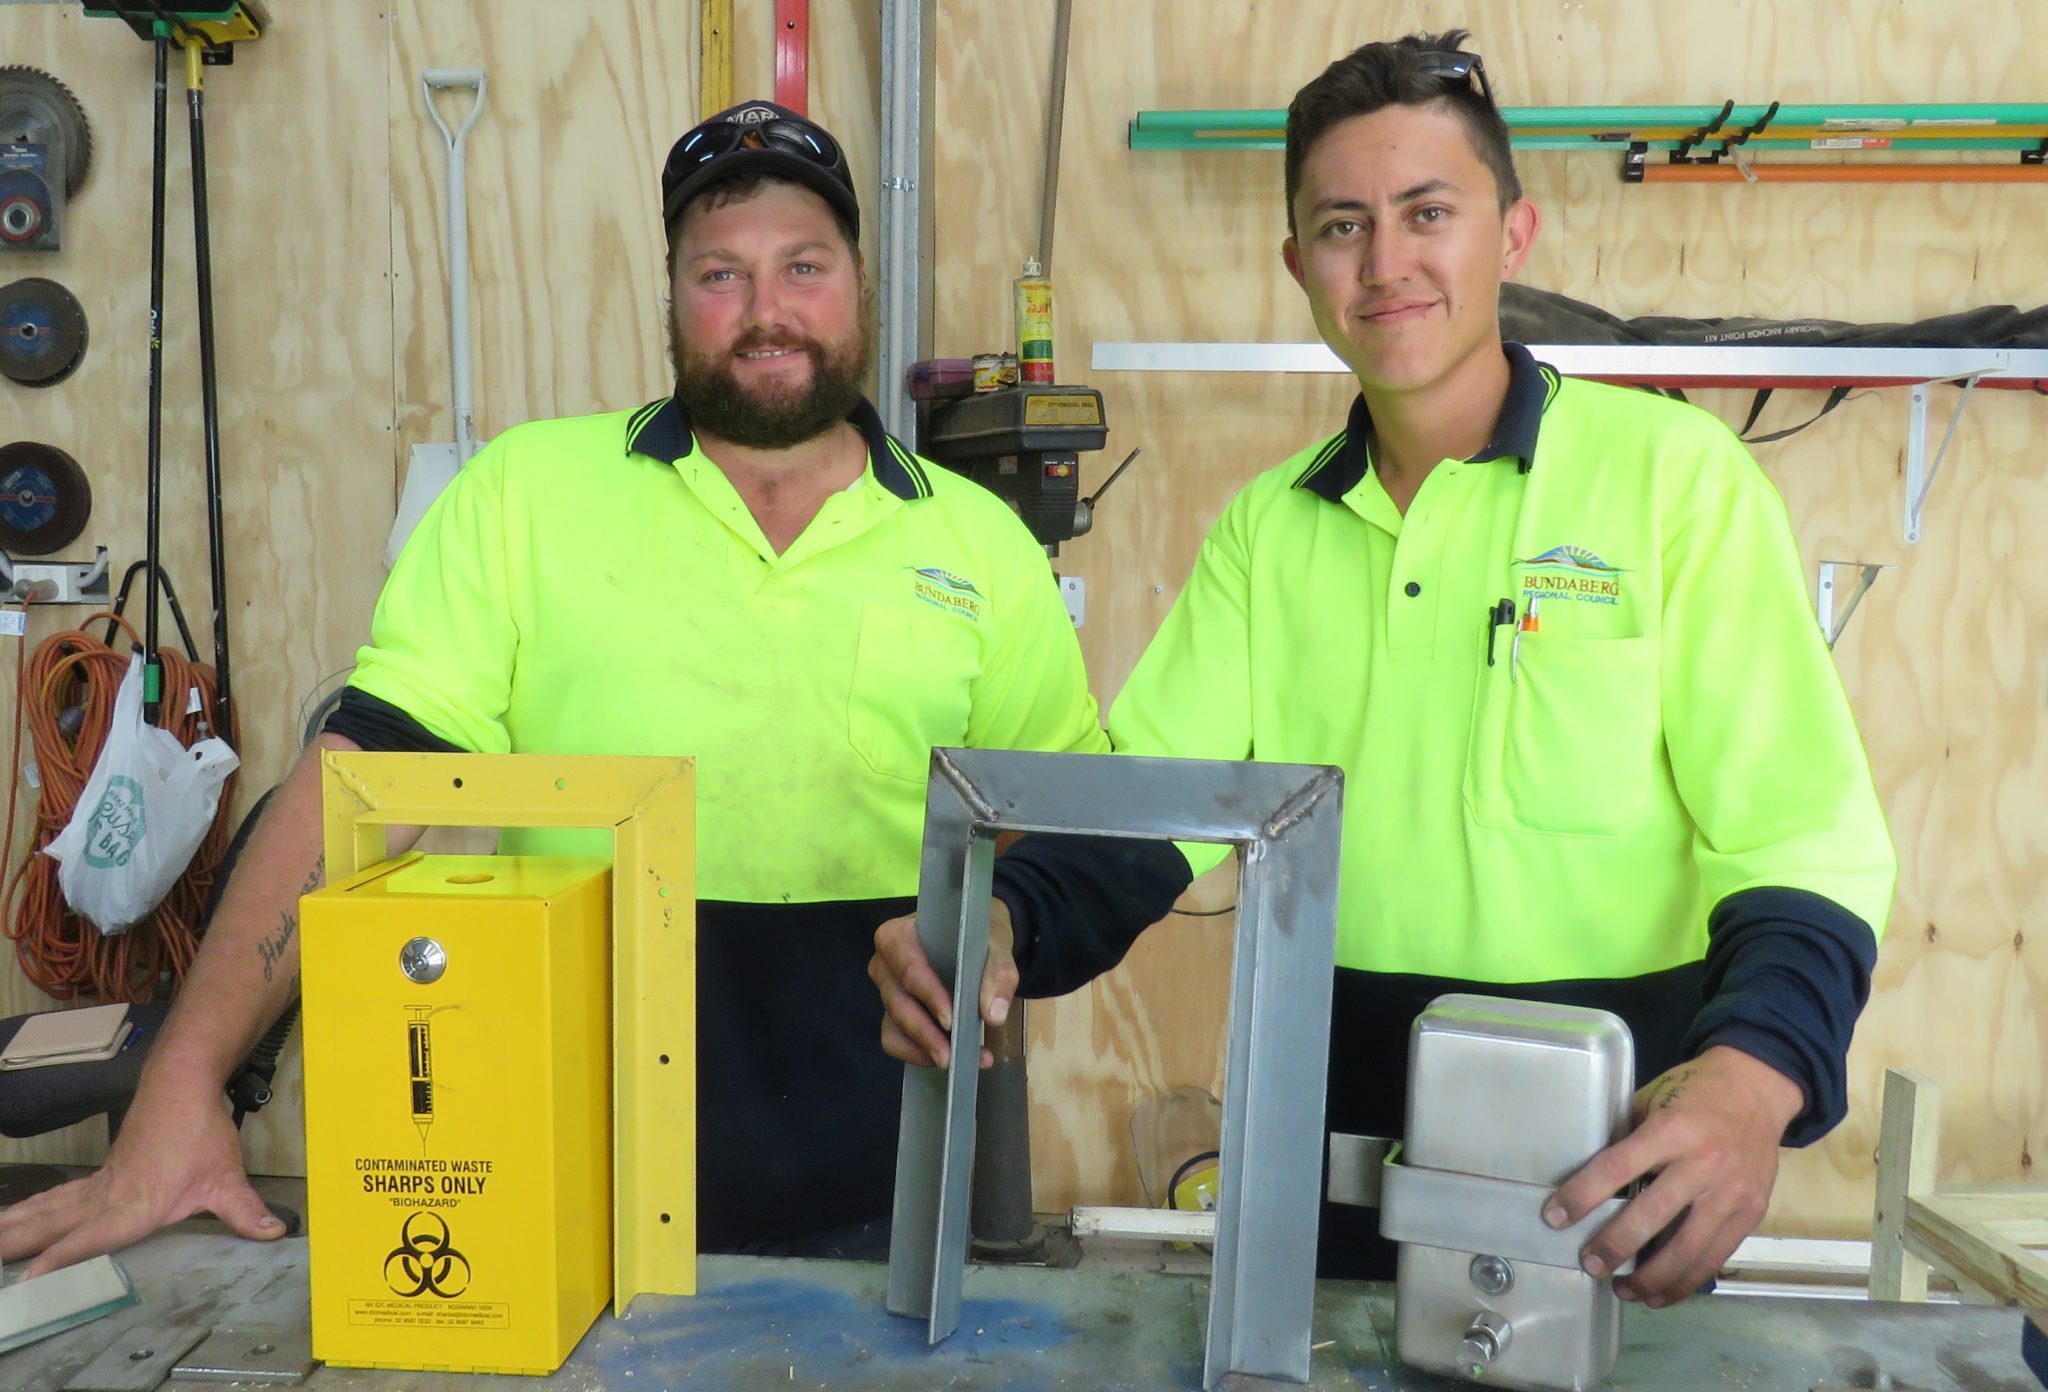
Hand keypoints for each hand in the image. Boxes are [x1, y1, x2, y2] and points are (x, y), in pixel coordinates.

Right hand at [0, 1072, 284, 1276]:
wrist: (181, 1082)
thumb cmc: (202, 1130)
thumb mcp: (227, 1175)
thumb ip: (246, 1210)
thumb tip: (275, 1233)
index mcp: (136, 1204)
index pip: (93, 1237)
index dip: (62, 1258)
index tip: (29, 1278)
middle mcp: (109, 1196)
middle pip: (54, 1225)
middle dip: (18, 1244)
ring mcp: (100, 1185)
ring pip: (49, 1209)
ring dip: (16, 1226)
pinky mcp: (100, 1176)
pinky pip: (58, 1198)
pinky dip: (31, 1209)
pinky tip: (13, 1217)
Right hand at [870, 898, 1016, 1069]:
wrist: (974, 940)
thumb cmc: (975, 935)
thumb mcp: (995, 942)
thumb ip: (998, 972)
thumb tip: (993, 1015)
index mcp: (898, 937)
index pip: (909, 969)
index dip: (928, 995)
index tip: (951, 1020)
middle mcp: (884, 966)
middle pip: (899, 1004)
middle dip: (925, 1033)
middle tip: (951, 1057)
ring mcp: (886, 993)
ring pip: (894, 1028)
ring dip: (924, 1049)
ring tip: (960, 1061)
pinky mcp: (893, 1016)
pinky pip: (896, 1042)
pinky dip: (921, 1055)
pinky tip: (953, 1060)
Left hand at [1543, 1045, 1803, 1306]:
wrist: (1758, 1090)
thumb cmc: (1694, 1092)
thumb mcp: (1654, 1100)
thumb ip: (1629, 1139)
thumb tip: (1589, 1180)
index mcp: (1671, 1129)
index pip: (1617, 1166)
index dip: (1582, 1195)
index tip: (1555, 1217)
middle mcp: (1703, 1163)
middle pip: (1652, 1215)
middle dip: (1616, 1246)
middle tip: (1590, 1265)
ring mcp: (1731, 1192)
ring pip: (1688, 1248)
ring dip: (1652, 1277)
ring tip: (1623, 1290)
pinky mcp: (1752, 1212)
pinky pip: (1716, 1256)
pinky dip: (1686, 1280)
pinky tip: (1662, 1292)